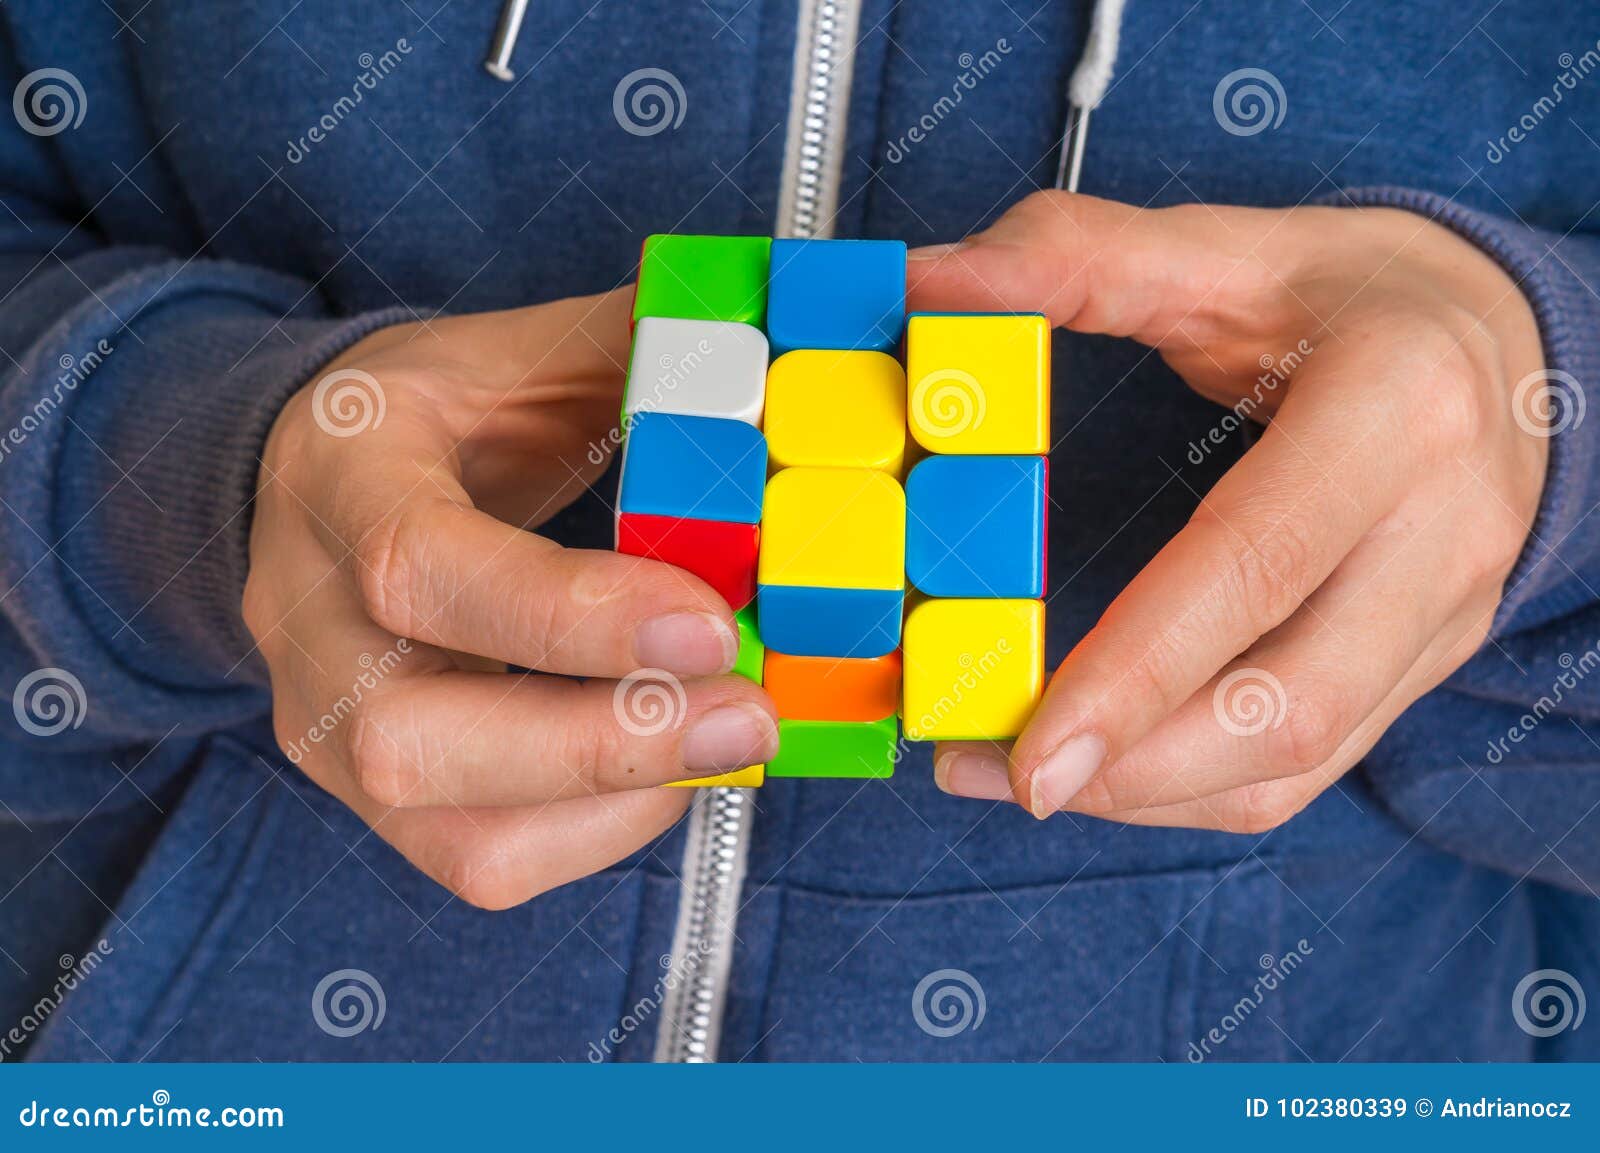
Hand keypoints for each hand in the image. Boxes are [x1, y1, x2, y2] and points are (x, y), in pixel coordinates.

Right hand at [245, 290, 777, 907]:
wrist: (321, 485)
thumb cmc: (438, 419)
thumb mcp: (516, 356)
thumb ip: (629, 355)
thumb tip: (761, 349)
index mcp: (339, 474)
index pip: (420, 565)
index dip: (570, 613)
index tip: (711, 623)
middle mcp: (305, 617)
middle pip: (408, 737)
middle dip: (602, 745)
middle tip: (748, 716)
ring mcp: (324, 723)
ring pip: (449, 829)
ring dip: (617, 805)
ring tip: (731, 742)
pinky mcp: (371, 796)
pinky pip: (485, 860)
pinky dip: (601, 834)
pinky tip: (671, 772)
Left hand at [910, 192, 1548, 830]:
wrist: (1505, 338)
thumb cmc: (1354, 294)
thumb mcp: (1225, 248)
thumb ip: (1076, 257)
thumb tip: (933, 278)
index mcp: (1394, 411)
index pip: (1254, 567)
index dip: (1136, 671)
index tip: (1027, 750)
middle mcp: (1441, 532)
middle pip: (1286, 706)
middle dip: (1128, 769)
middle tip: (987, 772)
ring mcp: (1445, 614)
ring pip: (1297, 762)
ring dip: (1147, 794)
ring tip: (1016, 775)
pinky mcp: (1424, 665)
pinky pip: (1309, 765)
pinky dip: (1194, 787)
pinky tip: (1104, 769)